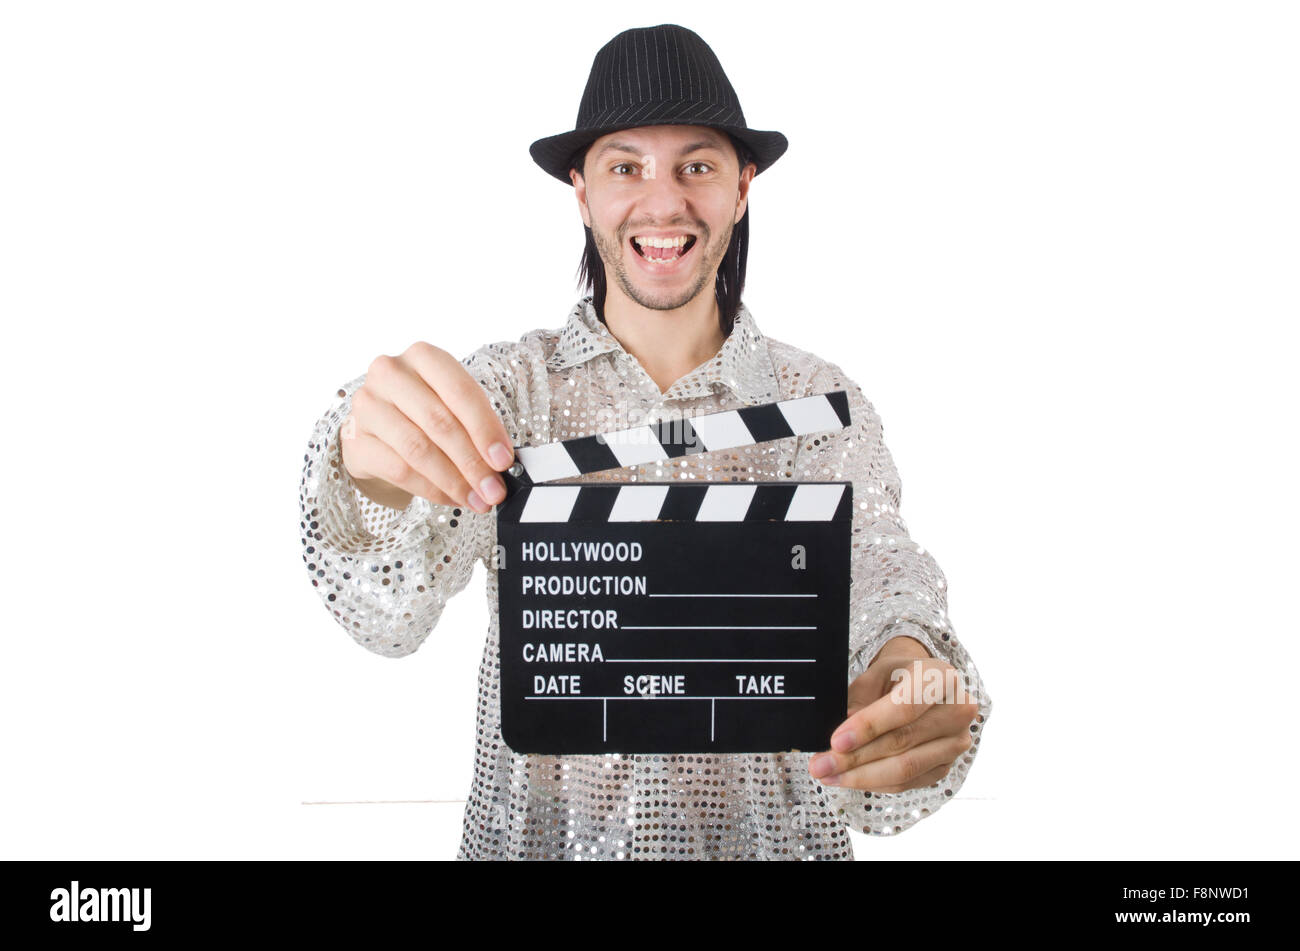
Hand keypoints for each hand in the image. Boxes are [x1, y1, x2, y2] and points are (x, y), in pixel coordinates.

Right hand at [340, 343, 514, 512]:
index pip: (460, 392)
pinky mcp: (355, 440)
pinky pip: (399, 470)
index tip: (504, 461)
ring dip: (453, 481)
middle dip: (472, 462)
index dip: (485, 429)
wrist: (377, 428)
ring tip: (477, 499)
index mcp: (423, 356)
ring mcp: (368, 405)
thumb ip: (476, 425)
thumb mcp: (452, 404)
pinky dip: (431, 489)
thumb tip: (503, 462)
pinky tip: (452, 498)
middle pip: (439, 423)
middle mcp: (391, 374)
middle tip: (494, 489)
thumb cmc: (422, 412)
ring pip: (418, 449)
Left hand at [808, 636, 978, 792]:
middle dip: (855, 758)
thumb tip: (841, 740)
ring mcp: (956, 742)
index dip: (868, 727)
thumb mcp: (874, 676)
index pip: (904, 708)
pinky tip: (848, 779)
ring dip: (860, 777)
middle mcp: (958, 711)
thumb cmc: (896, 677)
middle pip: (902, 743)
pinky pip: (907, 783)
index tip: (836, 742)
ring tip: (828, 774)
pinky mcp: (946, 766)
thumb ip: (859, 703)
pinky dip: (874, 784)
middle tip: (820, 765)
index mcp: (941, 678)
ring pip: (904, 769)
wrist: (922, 686)